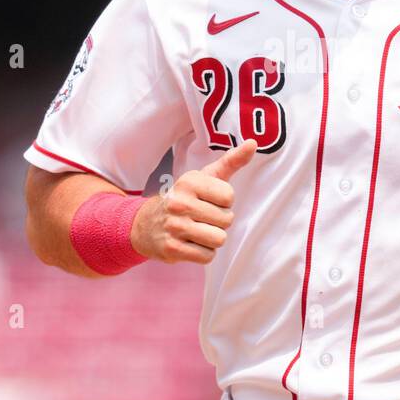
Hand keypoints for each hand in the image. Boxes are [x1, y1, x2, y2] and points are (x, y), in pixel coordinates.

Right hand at [131, 138, 256, 264]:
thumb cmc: (184, 198)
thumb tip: (253, 143)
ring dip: (213, 239)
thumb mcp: (204, 177)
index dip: (224, 202)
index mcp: (189, 182)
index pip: (229, 197)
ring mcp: (174, 226)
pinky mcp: (172, 249)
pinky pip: (207, 256)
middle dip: (219, 222)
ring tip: (198, 231)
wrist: (145, 224)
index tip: (209, 201)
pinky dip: (204, 253)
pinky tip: (191, 243)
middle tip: (202, 218)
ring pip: (219, 239)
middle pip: (227, 220)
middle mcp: (180, 203)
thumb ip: (231, 161)